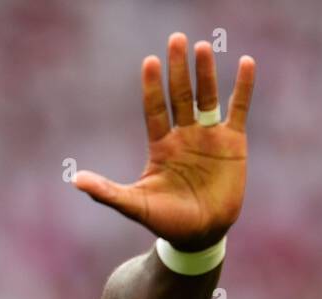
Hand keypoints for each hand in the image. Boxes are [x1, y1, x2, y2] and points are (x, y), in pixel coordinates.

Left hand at [72, 33, 254, 251]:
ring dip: (205, 73)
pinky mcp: (233, 143)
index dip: (153, 87)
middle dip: (178, 69)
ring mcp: (209, 137)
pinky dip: (243, 87)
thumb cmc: (166, 222)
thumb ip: (107, 192)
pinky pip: (239, 109)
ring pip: (208, 97)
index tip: (150, 62)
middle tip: (176, 39)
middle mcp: (184, 134)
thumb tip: (75, 180)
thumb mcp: (136, 205)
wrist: (201, 235)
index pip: (155, 109)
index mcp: (161, 145)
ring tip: (203, 47)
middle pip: (181, 95)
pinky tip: (245, 63)